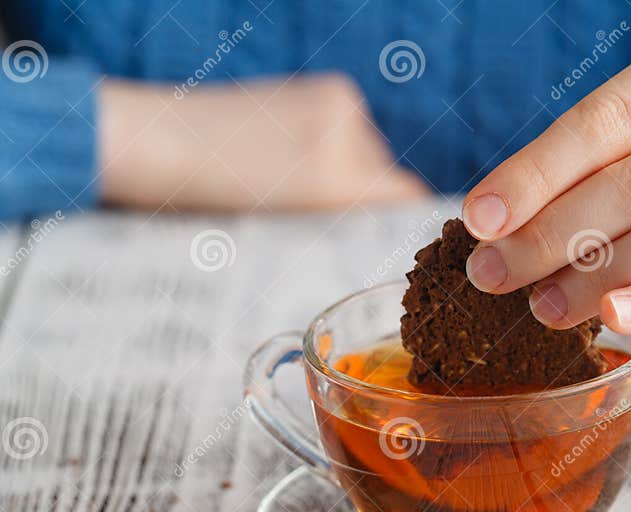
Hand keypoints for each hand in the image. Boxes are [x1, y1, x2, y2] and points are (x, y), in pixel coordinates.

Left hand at [99, 74, 426, 211]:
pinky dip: (334, 141)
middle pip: (387, 178)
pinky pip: (356, 128)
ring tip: (294, 178)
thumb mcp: (284, 236)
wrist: (157, 143)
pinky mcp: (331, 90)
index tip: (379, 237)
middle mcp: (345, 139)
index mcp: (334, 184)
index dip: (396, 222)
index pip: (407, 200)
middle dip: (360, 196)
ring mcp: (340, 109)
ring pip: (371, 153)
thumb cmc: (213, 204)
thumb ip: (340, 227)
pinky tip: (294, 149)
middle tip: (315, 211)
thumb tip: (386, 223)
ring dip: (345, 168)